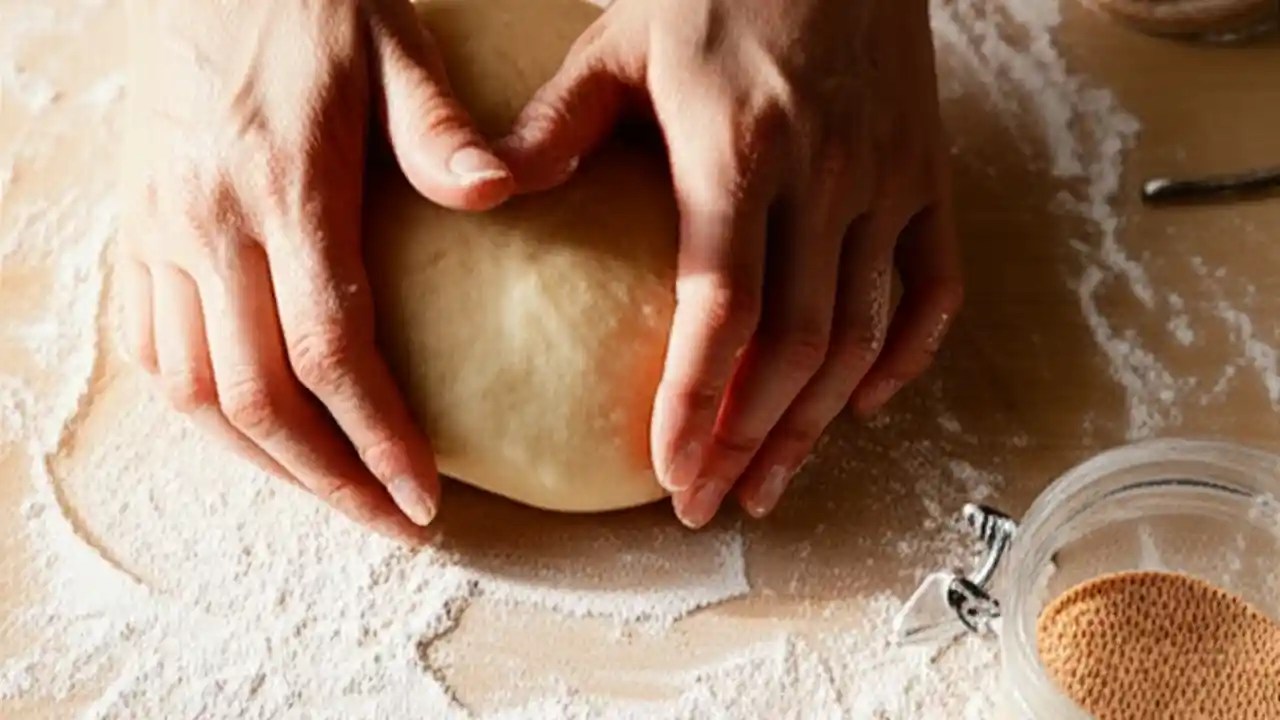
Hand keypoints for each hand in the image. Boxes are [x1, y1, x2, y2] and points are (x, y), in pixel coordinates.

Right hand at [118, 0, 513, 542]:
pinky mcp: (133, 227)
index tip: (422, 498)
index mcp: (283, 188)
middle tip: (391, 521)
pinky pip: (148, 346)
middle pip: (257, 398)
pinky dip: (201, 407)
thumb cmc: (310, 2)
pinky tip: (252, 428)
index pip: (327, 350)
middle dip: (327, 479)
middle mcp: (206, 224)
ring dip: (263, 461)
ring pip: (193, 390)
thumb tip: (502, 192)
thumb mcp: (392, 46)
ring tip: (330, 492)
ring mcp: (157, 231)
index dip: (376, 438)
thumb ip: (439, 130)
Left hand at [499, 0, 962, 526]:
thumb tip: (484, 195)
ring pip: (863, 333)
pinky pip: (935, 285)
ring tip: (773, 480)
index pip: (720, 309)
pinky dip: (906, 354)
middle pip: (795, 347)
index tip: (672, 475)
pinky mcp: (930, 173)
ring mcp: (889, 178)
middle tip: (712, 503)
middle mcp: (825, 175)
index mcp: (737, 149)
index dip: (696, 403)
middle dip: (751, 440)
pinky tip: (865, 401)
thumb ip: (553, 126)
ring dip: (818, 421)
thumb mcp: (617, 41)